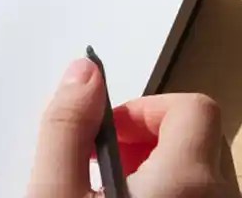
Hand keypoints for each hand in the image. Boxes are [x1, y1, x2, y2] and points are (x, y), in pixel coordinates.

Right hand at [27, 57, 240, 196]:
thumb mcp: (54, 191)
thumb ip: (67, 125)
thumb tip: (83, 74)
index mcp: (186, 181)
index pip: (191, 107)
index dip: (143, 109)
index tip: (109, 131)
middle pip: (200, 134)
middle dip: (148, 136)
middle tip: (106, 163)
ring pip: (204, 168)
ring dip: (161, 164)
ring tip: (115, 190)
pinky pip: (205, 194)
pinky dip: (173, 191)